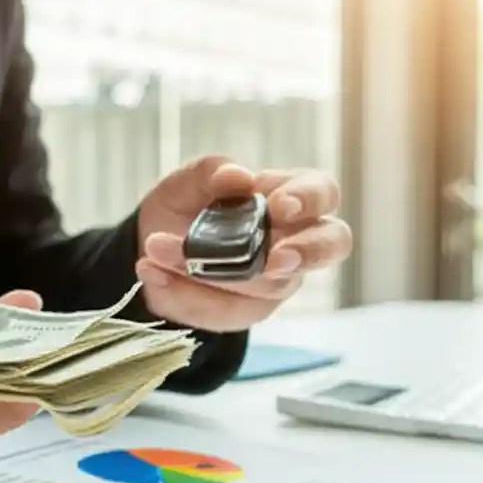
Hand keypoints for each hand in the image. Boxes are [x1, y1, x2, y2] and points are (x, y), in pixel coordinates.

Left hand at [135, 156, 351, 331]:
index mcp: (289, 196)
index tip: (280, 206)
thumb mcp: (188, 180)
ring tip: (158, 248)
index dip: (310, 199)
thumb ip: (212, 172)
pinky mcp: (246, 310)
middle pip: (331, 245)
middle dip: (307, 252)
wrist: (151, 244)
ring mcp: (276, 280)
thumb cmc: (187, 204)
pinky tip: (153, 272)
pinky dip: (183, 293)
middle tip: (273, 259)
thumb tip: (238, 177)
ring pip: (267, 286)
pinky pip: (224, 311)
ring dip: (209, 270)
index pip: (323, 193)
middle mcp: (294, 240)